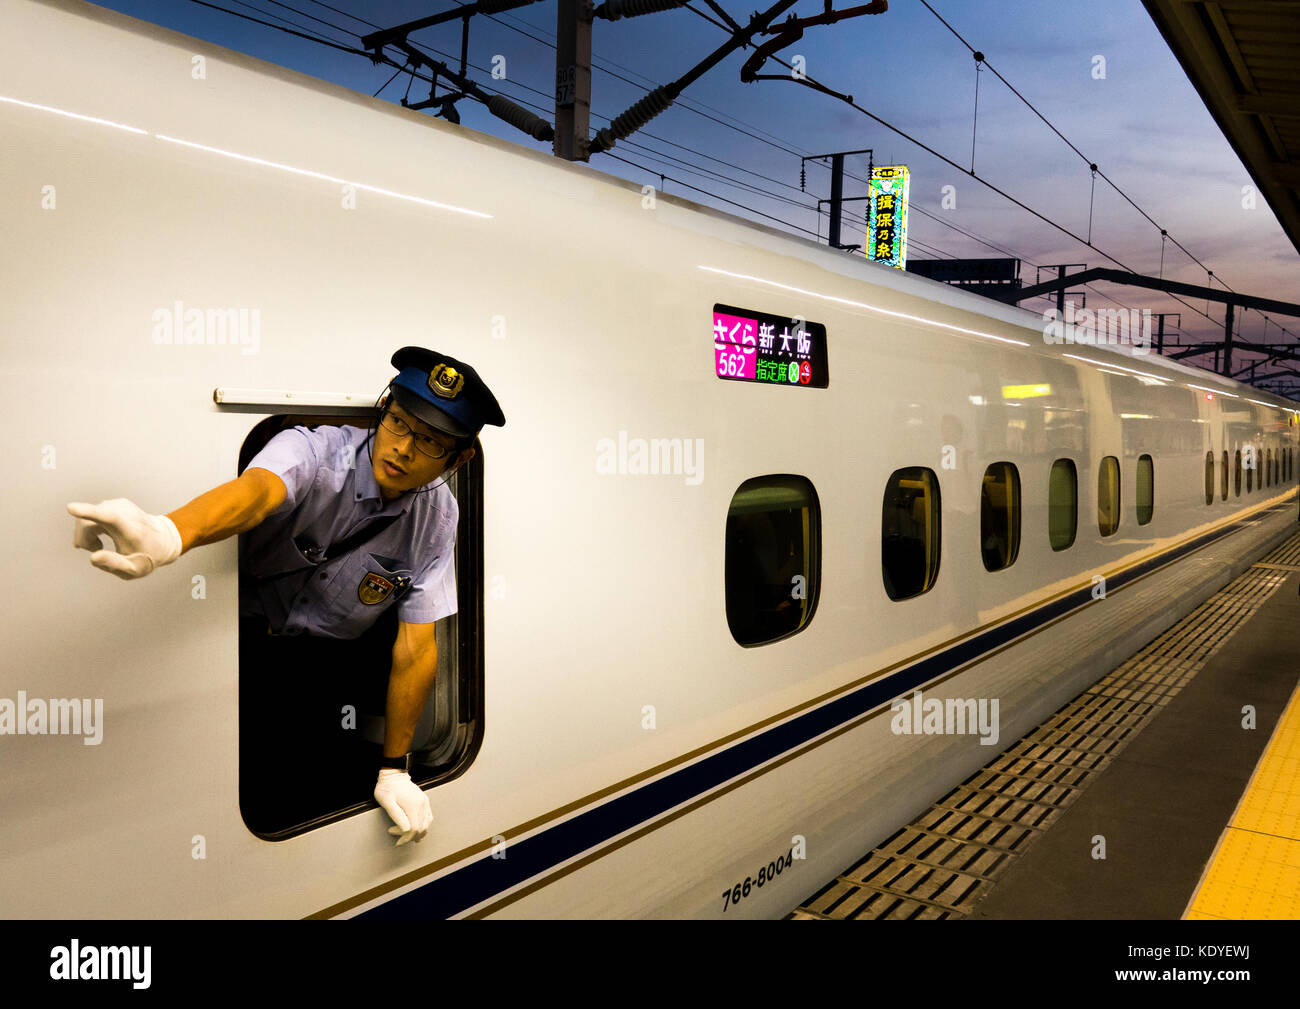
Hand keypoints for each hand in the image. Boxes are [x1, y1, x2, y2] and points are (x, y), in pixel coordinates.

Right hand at [67, 498, 182, 579]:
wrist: (162, 540)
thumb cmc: (146, 557)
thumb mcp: (134, 569)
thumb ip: (114, 564)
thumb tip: (93, 558)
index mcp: (129, 530)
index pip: (109, 518)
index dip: (89, 513)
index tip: (70, 508)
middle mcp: (124, 513)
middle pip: (88, 521)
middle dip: (83, 538)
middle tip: (93, 551)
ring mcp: (117, 505)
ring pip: (86, 517)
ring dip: (86, 535)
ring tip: (98, 546)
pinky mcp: (112, 503)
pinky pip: (90, 515)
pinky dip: (89, 528)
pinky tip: (99, 537)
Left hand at [375, 768, 431, 845]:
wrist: (393, 775)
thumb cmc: (387, 788)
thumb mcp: (386, 802)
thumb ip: (396, 815)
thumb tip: (406, 829)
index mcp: (412, 806)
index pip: (414, 829)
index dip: (406, 838)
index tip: (397, 841)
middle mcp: (422, 804)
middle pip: (421, 828)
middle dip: (410, 837)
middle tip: (399, 838)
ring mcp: (424, 802)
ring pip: (427, 824)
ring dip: (418, 832)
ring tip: (407, 835)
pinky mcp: (425, 800)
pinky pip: (428, 817)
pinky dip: (423, 825)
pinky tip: (415, 826)